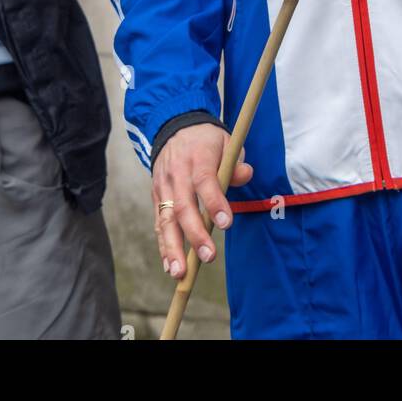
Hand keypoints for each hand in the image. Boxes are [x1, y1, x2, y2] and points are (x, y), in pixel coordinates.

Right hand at [152, 123, 253, 279]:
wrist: (174, 127)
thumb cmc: (206, 141)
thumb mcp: (226, 142)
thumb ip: (236, 163)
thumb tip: (245, 176)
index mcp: (197, 158)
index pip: (205, 182)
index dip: (214, 202)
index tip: (225, 224)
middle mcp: (177, 173)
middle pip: (183, 206)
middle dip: (195, 234)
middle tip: (208, 256)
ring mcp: (164, 186)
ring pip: (166, 220)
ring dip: (172, 248)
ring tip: (180, 273)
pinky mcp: (156, 197)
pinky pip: (158, 223)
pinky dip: (163, 246)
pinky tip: (170, 267)